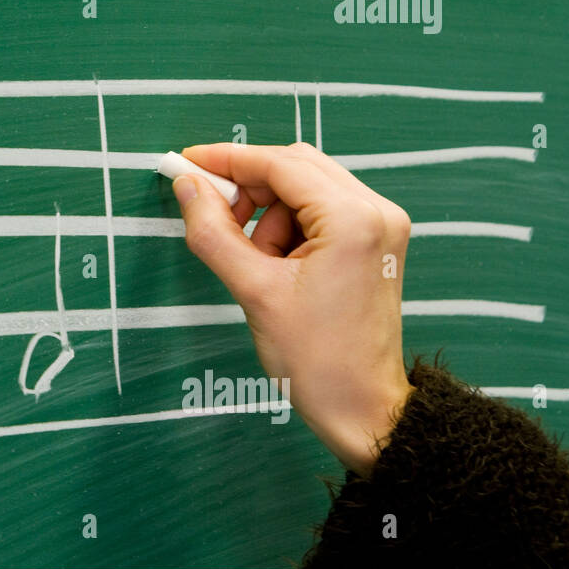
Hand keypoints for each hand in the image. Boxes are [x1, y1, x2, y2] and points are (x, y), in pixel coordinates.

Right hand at [172, 142, 413, 475]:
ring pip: (306, 189)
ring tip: (257, 265)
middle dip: (249, 188)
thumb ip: (214, 233)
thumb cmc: (318, 359)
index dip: (228, 160)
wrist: (363, 408)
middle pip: (296, 167)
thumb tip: (188, 187)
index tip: (188, 164)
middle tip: (213, 215)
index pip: (281, 165)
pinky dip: (288, 229)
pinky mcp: (375, 242)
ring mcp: (380, 225)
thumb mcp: (254, 292)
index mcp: (353, 219)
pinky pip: (320, 212)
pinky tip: (276, 266)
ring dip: (268, 215)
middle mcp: (376, 211)